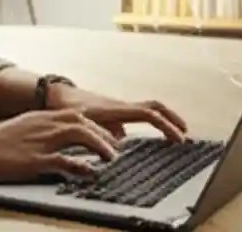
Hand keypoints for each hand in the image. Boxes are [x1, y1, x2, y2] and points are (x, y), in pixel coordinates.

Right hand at [0, 108, 119, 182]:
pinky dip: (82, 167)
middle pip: (84, 122)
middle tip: (116, 148)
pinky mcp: (34, 160)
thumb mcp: (22, 128)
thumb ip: (42, 129)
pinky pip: (65, 161)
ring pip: (81, 135)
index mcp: (42, 116)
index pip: (78, 115)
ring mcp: (40, 141)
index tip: (109, 134)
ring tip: (111, 158)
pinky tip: (91, 172)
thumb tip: (59, 139)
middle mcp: (45, 124)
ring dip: (100, 146)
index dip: (97, 124)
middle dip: (104, 134)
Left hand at [48, 85, 187, 141]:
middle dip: (173, 118)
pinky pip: (138, 116)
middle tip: (185, 134)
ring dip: (164, 120)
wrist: (56, 96)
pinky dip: (149, 123)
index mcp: (118, 109)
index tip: (178, 138)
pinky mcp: (114, 112)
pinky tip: (147, 139)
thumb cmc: (67, 109)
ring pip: (149, 110)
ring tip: (173, 135)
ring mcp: (120, 108)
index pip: (149, 114)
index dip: (166, 125)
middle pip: (156, 107)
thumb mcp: (81, 123)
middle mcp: (123, 106)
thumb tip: (118, 144)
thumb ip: (100, 132)